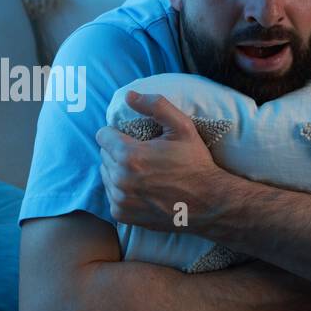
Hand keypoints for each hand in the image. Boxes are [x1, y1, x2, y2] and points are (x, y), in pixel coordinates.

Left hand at [96, 90, 224, 232]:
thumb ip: (155, 106)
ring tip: (143, 172)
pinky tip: (142, 188)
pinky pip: (111, 194)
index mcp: (130, 155)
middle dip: (118, 151)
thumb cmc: (196, 164)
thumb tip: (129, 95)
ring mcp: (119, 199)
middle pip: (103, 155)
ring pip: (106, 175)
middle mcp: (120, 180)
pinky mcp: (121, 214)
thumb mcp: (182, 127)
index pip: (102, 135)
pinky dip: (122, 190)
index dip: (118, 133)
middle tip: (144, 155)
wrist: (209, 204)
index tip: (134, 138)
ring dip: (118, 171)